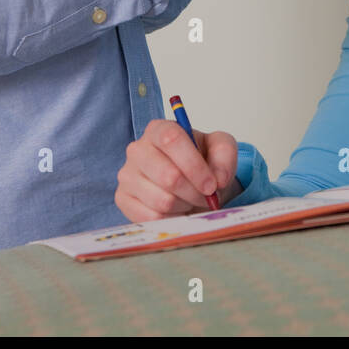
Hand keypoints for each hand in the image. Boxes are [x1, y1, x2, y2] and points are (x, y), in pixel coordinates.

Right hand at [115, 119, 238, 221]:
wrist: (189, 180)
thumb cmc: (201, 160)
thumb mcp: (220, 148)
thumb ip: (224, 154)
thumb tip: (218, 178)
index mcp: (159, 129)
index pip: (171, 140)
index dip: (194, 166)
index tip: (212, 184)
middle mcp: (137, 149)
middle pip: (168, 176)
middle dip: (195, 192)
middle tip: (206, 196)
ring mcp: (127, 175)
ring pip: (162, 201)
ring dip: (185, 205)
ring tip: (190, 199)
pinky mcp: (123, 198)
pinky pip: (151, 217)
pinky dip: (172, 218)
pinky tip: (177, 209)